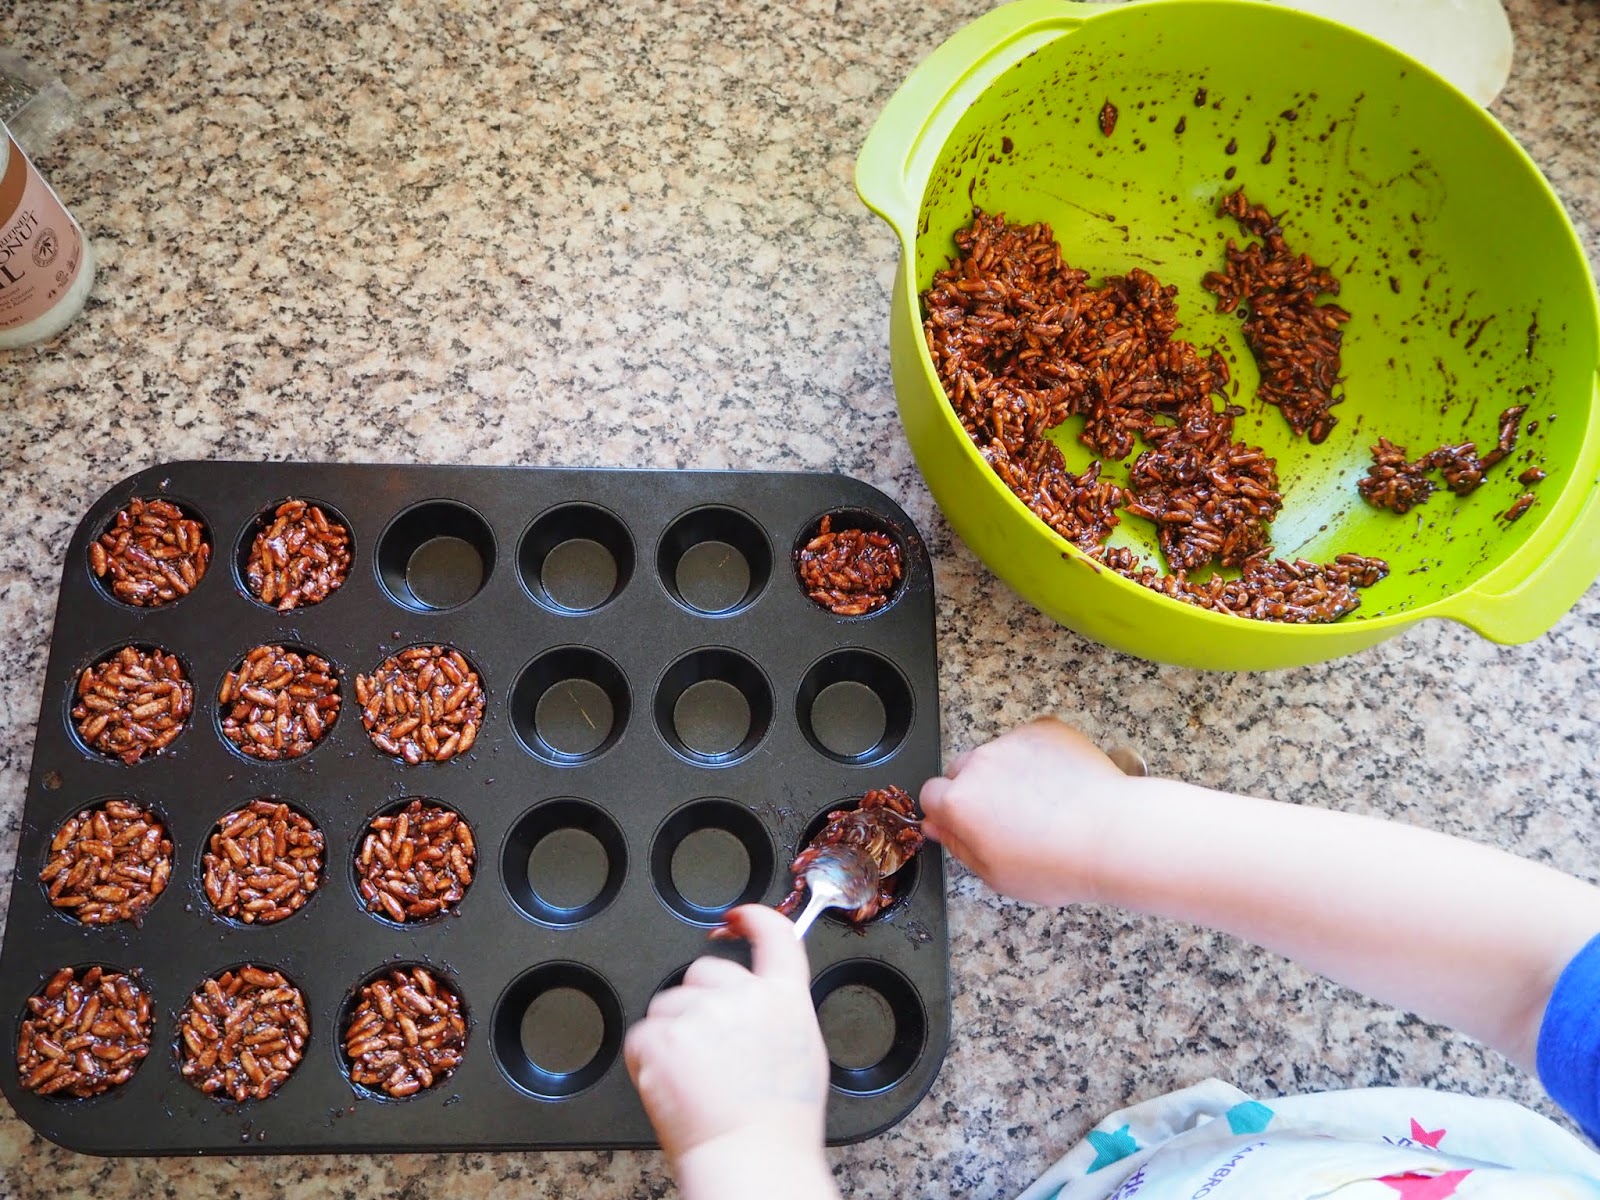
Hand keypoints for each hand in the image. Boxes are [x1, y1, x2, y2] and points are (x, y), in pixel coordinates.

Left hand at [624, 905, 837, 1199]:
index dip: (752, 918)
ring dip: (673, 1031)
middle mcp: (742, 995)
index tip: (736, 918)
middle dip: (702, 1002)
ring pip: (669, 1004)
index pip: (773, 933)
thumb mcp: (802, 1051)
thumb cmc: (779, 1124)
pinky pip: (643, 1034)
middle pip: (705, 971)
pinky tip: (673, 1085)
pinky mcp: (660, 1037)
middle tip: (712, 1049)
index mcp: (784, 998)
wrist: (750, 1159)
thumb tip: (760, 998)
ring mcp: (698, 1013)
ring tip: (695, 1077)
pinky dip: (649, 1057)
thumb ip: (779, 1011)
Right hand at [919, 715, 1127, 905]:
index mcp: (959, 803)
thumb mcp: (995, 875)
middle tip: (1010, 818)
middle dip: (976, 790)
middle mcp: (979, 764)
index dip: (948, 811)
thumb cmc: (1058, 863)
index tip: (966, 822)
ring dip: (1008, 772)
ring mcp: (1013, 742)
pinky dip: (1039, 756)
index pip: (931, 795)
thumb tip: (937, 827)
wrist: (1111, 836)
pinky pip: (1030, 740)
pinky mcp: (1044, 730)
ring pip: (997, 755)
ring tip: (1045, 803)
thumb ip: (957, 846)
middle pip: (962, 771)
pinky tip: (1060, 784)